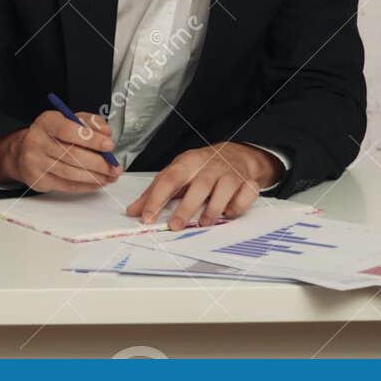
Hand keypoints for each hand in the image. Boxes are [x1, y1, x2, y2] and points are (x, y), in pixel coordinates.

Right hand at [0, 109, 120, 192]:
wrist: (23, 152)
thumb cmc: (51, 135)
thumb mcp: (69, 120)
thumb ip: (90, 123)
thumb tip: (106, 133)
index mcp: (47, 122)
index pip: (69, 130)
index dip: (91, 139)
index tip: (109, 145)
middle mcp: (37, 141)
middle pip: (72, 154)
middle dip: (98, 162)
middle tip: (115, 167)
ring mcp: (35, 162)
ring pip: (70, 173)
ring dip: (94, 177)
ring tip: (109, 177)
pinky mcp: (38, 179)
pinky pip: (66, 185)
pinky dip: (85, 186)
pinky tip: (97, 183)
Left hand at [126, 142, 279, 229]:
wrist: (235, 154)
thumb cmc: (201, 167)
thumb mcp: (176, 173)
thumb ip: (154, 192)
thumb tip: (133, 211)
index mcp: (188, 162)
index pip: (169, 178)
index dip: (156, 198)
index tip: (146, 217)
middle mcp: (210, 166)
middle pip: (198, 186)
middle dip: (186, 208)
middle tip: (175, 226)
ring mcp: (230, 173)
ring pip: (223, 191)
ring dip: (213, 209)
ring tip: (203, 223)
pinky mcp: (247, 182)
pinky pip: (246, 195)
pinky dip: (238, 206)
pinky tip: (229, 214)